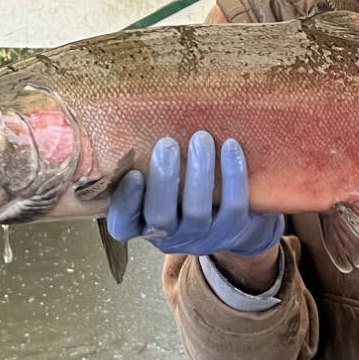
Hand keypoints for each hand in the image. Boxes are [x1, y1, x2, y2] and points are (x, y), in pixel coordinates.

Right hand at [105, 132, 284, 257]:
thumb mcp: (158, 185)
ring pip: (197, 211)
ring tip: (201, 138)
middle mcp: (169, 236)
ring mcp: (202, 237)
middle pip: (160, 216)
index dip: (125, 202)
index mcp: (142, 226)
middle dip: (163, 180)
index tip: (133, 173)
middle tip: (167, 144)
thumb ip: (145, 165)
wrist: (235, 221)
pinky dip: (233, 175)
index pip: (123, 224)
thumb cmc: (183, 191)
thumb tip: (133, 122)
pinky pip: (233, 205)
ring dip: (199, 172)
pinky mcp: (233, 230)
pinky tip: (231, 146)